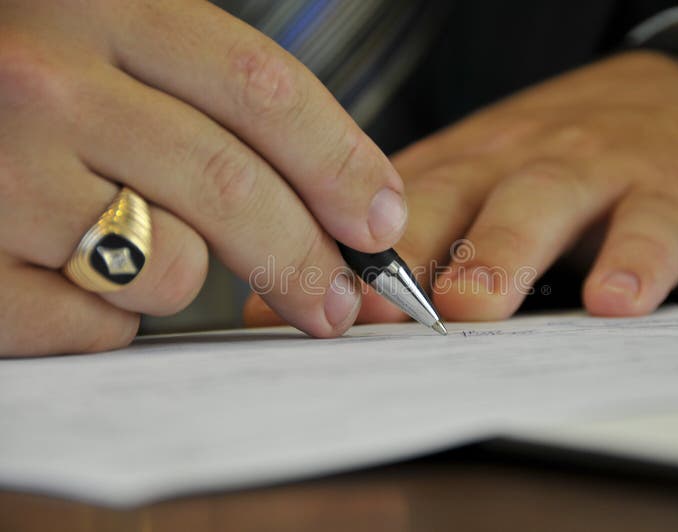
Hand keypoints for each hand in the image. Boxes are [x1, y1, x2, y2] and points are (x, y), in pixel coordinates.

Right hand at [0, 0, 406, 355]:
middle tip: (338, 302)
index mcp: (99, 5)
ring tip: (136, 247)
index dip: (341, 164)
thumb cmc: (17, 82)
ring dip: (182, 278)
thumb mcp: (107, 46)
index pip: (263, 89)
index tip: (379, 221)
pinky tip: (72, 275)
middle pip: (232, 187)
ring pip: (171, 268)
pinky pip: (96, 325)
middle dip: (306, 259)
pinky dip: (109, 317)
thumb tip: (347, 201)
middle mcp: (43, 80)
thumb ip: (212, 102)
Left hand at [245, 51, 677, 325]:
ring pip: (540, 204)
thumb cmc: (562, 164)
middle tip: (369, 309)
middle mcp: (514, 164)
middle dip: (403, 255)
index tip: (294, 302)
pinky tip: (613, 299)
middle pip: (451, 200)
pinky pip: (650, 228)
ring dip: (501, 252)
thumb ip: (409, 242)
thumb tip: (305, 301)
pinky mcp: (668, 195)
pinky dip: (633, 263)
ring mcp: (592, 173)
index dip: (337, 254)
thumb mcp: (480, 189)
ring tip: (472, 303)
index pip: (387, 208)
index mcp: (461, 169)